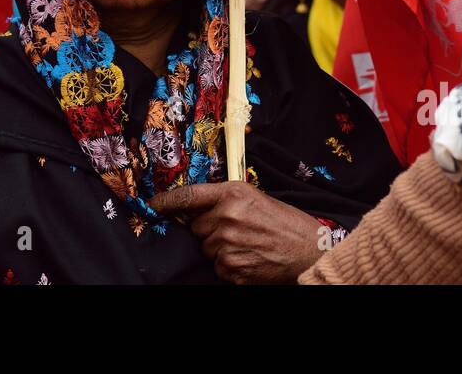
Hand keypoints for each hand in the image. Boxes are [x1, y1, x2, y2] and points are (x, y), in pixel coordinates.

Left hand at [149, 181, 327, 283]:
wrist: (311, 251)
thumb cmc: (286, 223)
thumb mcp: (257, 198)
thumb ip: (226, 199)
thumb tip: (196, 207)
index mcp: (233, 193)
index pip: (188, 196)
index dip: (165, 201)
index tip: (151, 205)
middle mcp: (227, 217)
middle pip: (197, 227)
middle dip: (210, 229)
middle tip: (237, 230)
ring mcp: (229, 244)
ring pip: (206, 248)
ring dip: (220, 248)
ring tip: (247, 245)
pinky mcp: (232, 268)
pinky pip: (217, 267)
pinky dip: (229, 265)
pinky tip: (249, 258)